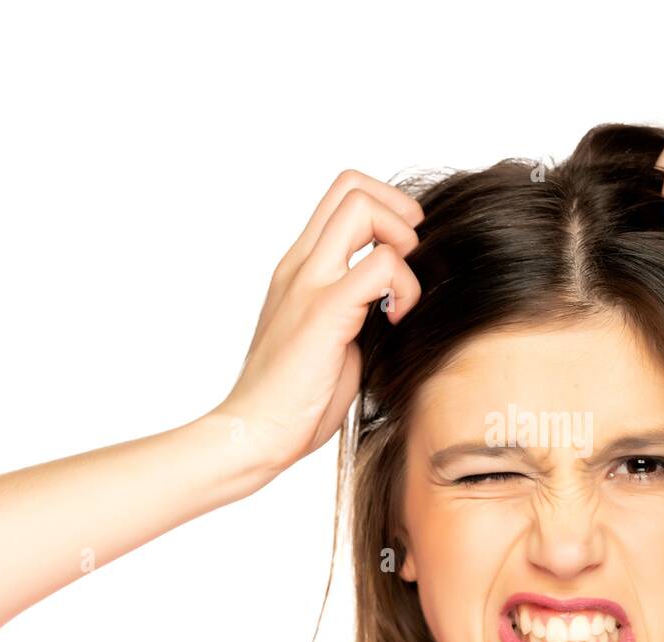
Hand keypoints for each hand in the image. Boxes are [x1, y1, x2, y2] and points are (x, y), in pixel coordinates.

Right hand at [211, 170, 422, 474]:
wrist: (254, 433)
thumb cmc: (294, 398)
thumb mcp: (331, 337)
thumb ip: (355, 306)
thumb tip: (398, 298)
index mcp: (300, 268)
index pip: (341, 196)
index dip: (385, 209)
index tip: (402, 254)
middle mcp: (301, 266)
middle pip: (352, 186)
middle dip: (399, 212)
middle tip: (409, 261)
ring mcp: (309, 285)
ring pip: (362, 209)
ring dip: (401, 242)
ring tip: (400, 294)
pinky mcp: (323, 312)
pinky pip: (379, 266)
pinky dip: (403, 287)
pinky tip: (395, 321)